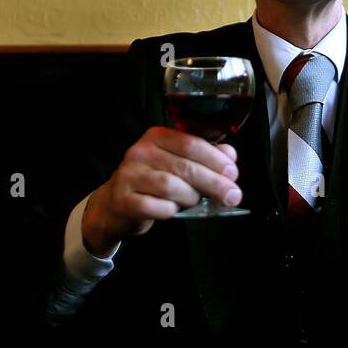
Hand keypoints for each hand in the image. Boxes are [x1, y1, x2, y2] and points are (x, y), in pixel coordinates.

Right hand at [81, 127, 240, 254]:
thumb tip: (230, 155)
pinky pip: (156, 206)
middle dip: (214, 183)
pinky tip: (174, 210)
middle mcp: (140, 152)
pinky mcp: (123, 199)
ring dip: (191, 197)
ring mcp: (129, 175)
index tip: (233, 173)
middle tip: (232, 195)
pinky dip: (171, 210)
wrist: (114, 205)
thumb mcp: (177, 163)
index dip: (216, 159)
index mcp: (156, 137)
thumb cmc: (151, 182)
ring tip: (196, 202)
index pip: (191, 144)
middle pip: (185, 166)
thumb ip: (204, 156)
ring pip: (171, 186)